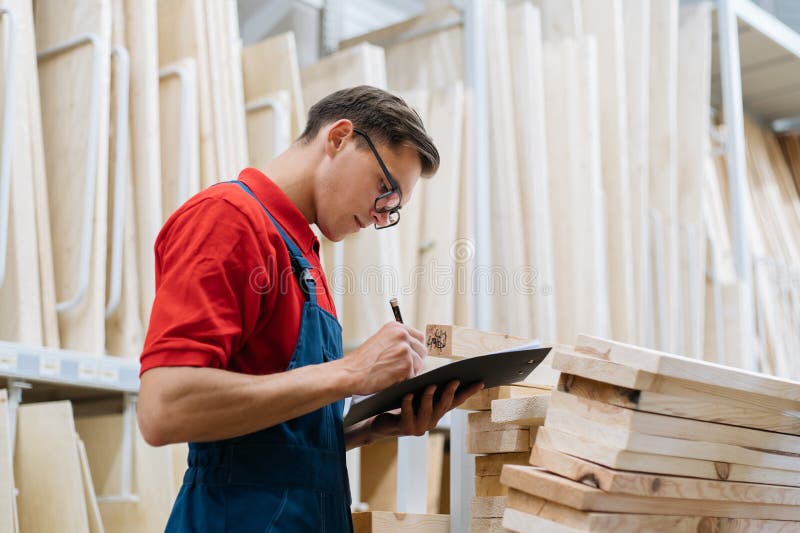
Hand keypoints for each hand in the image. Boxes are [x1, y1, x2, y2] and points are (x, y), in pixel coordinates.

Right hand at [338, 322, 426, 395]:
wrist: (350, 373)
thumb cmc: (362, 362)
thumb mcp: (379, 341)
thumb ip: (397, 341)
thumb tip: (415, 350)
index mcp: (396, 327)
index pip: (419, 337)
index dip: (416, 349)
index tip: (412, 357)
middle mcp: (402, 335)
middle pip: (422, 351)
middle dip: (415, 361)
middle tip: (403, 369)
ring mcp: (405, 349)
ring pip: (419, 364)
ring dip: (410, 372)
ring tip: (392, 374)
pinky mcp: (406, 365)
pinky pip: (413, 376)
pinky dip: (404, 381)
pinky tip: (391, 379)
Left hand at [369, 380, 484, 438]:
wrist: (381, 424)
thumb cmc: (400, 405)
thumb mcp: (418, 395)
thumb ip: (429, 388)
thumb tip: (440, 371)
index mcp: (437, 412)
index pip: (456, 401)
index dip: (468, 392)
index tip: (481, 382)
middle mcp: (431, 421)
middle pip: (443, 405)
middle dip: (449, 392)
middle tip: (454, 380)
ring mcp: (419, 427)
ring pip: (427, 411)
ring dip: (429, 397)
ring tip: (430, 385)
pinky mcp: (405, 429)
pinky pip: (407, 414)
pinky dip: (408, 404)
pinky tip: (408, 394)